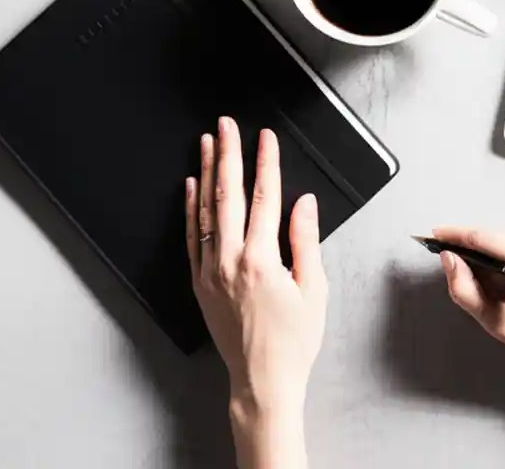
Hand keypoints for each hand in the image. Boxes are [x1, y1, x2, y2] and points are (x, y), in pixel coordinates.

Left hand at [185, 117, 327, 416]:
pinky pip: (191, 237)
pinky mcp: (200, 283)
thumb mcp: (314, 289)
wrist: (262, 379)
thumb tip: (304, 204)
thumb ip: (305, 241)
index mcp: (262, 259)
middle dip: (229, 155)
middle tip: (226, 125)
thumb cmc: (294, 340)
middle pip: (229, 195)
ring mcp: (211, 271)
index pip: (264, 197)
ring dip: (207, 173)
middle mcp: (231, 260)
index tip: (265, 137)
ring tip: (207, 144)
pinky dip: (190, 209)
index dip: (266, 162)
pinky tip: (191, 187)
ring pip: (205, 211)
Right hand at [434, 227, 504, 376]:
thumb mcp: (500, 321)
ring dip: (484, 262)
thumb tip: (448, 260)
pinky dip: (499, 266)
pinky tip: (499, 290)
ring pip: (501, 245)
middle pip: (489, 239)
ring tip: (478, 292)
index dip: (452, 236)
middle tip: (452, 278)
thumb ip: (466, 290)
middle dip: (467, 253)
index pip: (480, 236)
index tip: (428, 238)